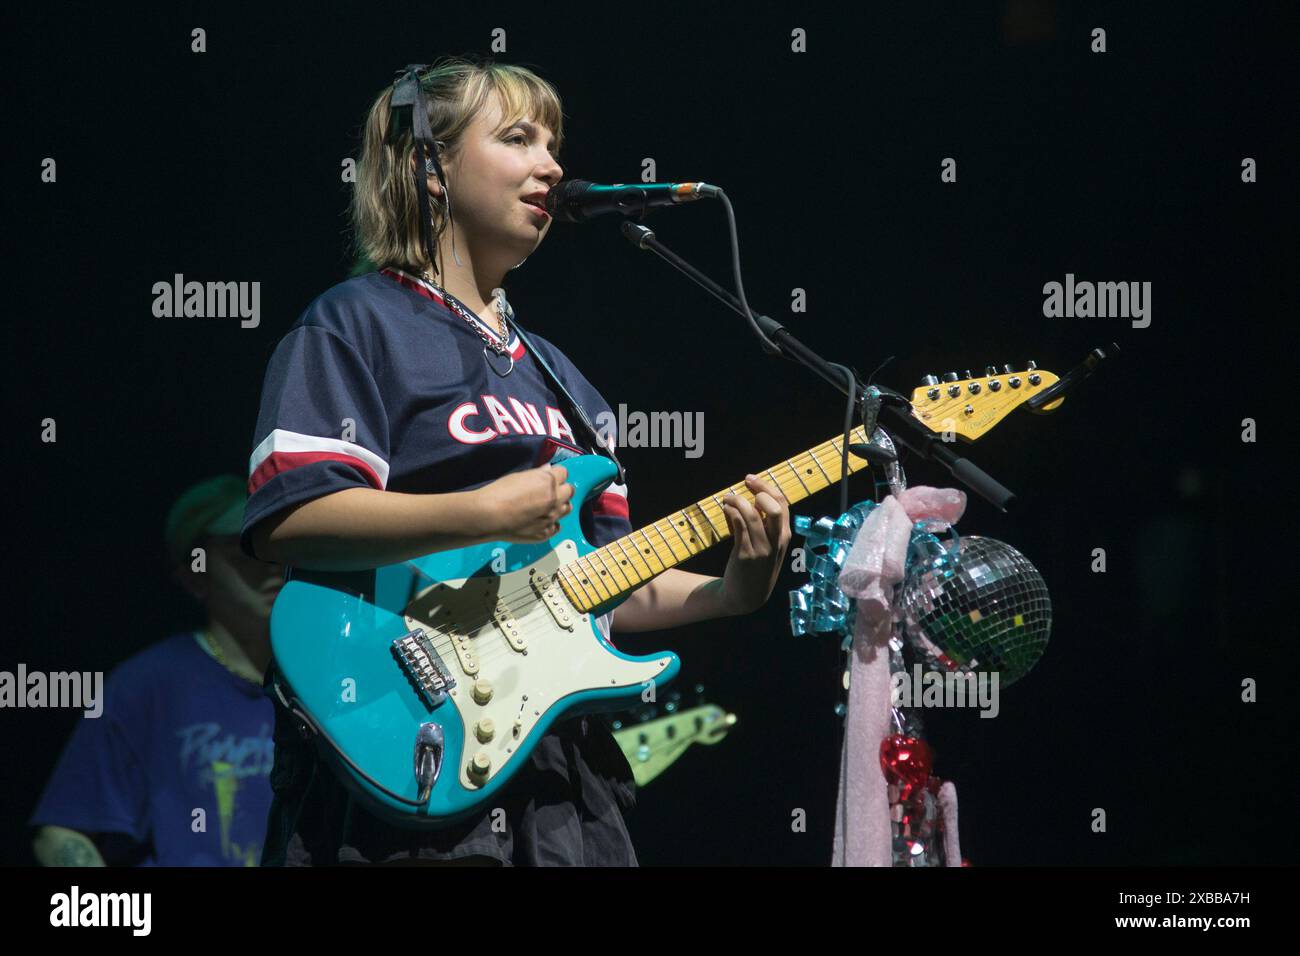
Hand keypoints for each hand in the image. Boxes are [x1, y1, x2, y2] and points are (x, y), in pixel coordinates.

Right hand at [472, 464, 573, 542]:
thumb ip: (538, 474)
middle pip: (570, 491)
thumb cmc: (500, 493)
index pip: (564, 473)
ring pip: (567, 509)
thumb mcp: (518, 477)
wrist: (489, 516)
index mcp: (549, 481)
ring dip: (559, 505)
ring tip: (546, 506)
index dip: (556, 475)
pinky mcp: (546, 533)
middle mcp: (555, 499)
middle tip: (548, 492)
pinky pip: (556, 526)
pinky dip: (551, 523)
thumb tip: (548, 470)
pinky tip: (540, 521)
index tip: (549, 477)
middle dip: (561, 489)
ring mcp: (553, 518)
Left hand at [718, 474, 790, 614]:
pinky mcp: (745, 554)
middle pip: (774, 507)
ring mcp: (761, 548)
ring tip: (726, 498)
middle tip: (744, 484)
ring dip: (737, 500)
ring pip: (751, 514)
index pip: (782, 503)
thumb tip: (751, 499)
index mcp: (784, 536)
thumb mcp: (768, 545)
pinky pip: (739, 525)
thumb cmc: (755, 565)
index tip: (751, 480)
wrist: (746, 596)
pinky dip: (731, 512)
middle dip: (759, 490)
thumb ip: (764, 524)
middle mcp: (776, 541)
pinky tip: (725, 510)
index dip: (766, 487)